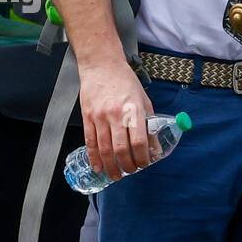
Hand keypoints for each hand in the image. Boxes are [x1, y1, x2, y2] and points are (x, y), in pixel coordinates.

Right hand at [78, 60, 154, 181]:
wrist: (101, 66)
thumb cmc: (125, 82)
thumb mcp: (144, 101)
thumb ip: (149, 124)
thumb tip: (154, 147)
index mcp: (133, 111)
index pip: (139, 141)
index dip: (142, 157)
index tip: (144, 164)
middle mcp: (116, 115)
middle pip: (121, 149)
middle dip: (127, 165)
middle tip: (130, 171)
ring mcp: (100, 117)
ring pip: (104, 149)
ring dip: (111, 166)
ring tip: (116, 175)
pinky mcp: (87, 117)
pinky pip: (90, 142)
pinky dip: (94, 157)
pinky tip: (98, 166)